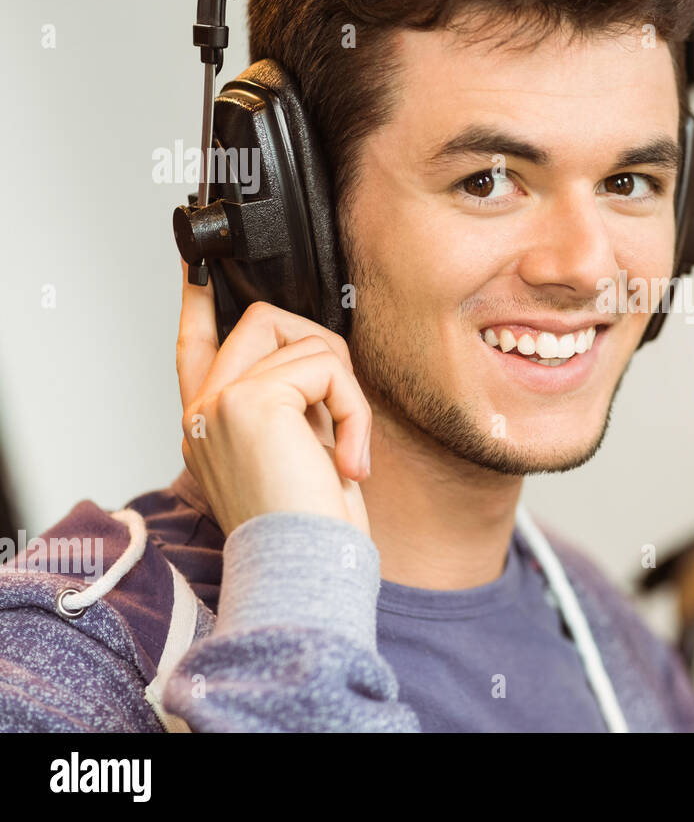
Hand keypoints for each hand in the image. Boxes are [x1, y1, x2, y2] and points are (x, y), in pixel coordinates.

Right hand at [175, 260, 371, 538]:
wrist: (306, 570)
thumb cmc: (311, 528)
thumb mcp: (299, 456)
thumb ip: (291, 407)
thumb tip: (318, 362)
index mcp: (210, 425)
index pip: (194, 348)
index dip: (197, 303)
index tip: (197, 269)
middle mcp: (204, 412)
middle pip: (261, 323)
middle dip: (321, 353)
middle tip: (341, 418)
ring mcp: (220, 402)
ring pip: (305, 340)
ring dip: (347, 393)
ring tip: (344, 451)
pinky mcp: (249, 402)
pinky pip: (328, 366)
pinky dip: (355, 408)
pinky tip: (349, 460)